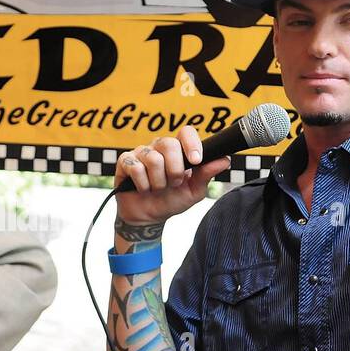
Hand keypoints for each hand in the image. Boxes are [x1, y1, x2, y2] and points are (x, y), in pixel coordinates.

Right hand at [113, 126, 229, 226]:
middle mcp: (159, 147)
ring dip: (158, 181)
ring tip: (158, 189)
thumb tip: (225, 160)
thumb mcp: (193, 191)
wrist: (149, 218)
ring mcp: (141, 153)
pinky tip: (143, 189)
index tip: (196, 161)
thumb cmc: (171, 201)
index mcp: (178, 150)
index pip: (186, 132)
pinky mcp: (125, 162)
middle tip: (174, 184)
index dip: (191, 144)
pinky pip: (135, 167)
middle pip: (169, 144)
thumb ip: (206, 174)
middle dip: (174, 170)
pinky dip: (142, 184)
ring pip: (153, 158)